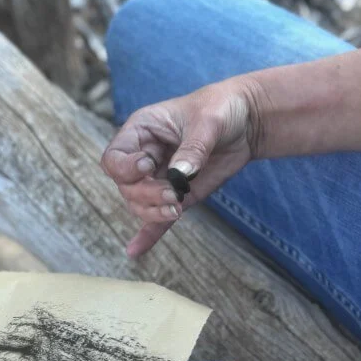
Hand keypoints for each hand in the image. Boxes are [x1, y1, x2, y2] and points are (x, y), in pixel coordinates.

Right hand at [101, 76, 263, 256]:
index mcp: (141, 132)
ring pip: (139, 204)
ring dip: (153, 211)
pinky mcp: (176, 196)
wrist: (246, 121)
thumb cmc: (221, 108)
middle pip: (126, 186)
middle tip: (174, 195)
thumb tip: (180, 175)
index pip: (114, 158)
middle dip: (147, 195)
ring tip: (178, 208)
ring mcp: (158, 179)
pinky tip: (136, 252)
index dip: (125, 168)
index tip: (149, 166)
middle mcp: (143, 157)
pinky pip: (156, 219)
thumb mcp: (209, 121)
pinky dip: (147, 235)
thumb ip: (194, 147)